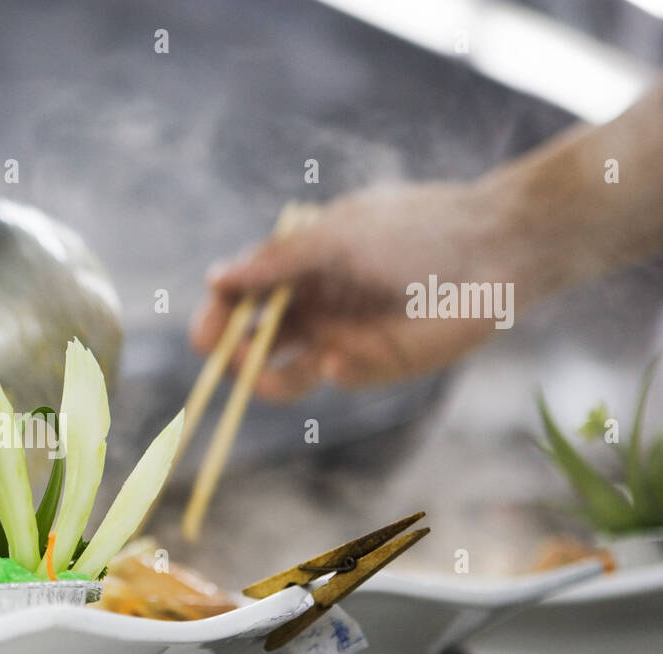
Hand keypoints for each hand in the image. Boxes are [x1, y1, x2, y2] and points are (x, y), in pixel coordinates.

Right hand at [191, 181, 515, 400]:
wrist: (494, 251)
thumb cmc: (414, 229)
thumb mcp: (335, 236)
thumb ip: (276, 262)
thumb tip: (215, 277)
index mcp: (299, 267)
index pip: (243, 296)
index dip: (218, 316)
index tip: (205, 334)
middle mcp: (313, 305)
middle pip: (254, 339)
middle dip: (233, 352)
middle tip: (228, 357)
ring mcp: (340, 337)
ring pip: (285, 372)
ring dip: (266, 376)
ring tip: (262, 372)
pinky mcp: (374, 365)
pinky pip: (338, 377)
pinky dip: (333, 372)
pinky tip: (339, 360)